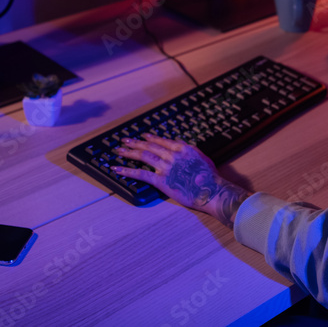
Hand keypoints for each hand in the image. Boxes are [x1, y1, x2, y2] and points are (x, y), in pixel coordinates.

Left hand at [113, 134, 249, 227]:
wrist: (210, 190)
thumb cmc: (209, 177)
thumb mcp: (202, 157)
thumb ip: (189, 150)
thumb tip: (180, 144)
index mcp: (182, 148)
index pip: (162, 141)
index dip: (150, 138)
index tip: (143, 136)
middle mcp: (172, 155)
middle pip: (149, 146)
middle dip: (135, 142)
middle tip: (125, 140)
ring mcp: (165, 167)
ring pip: (143, 155)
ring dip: (129, 152)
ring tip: (119, 150)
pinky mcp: (160, 181)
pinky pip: (141, 174)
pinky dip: (127, 170)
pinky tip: (117, 169)